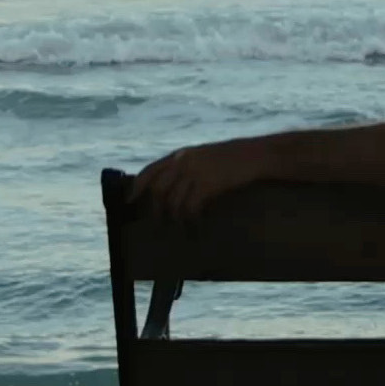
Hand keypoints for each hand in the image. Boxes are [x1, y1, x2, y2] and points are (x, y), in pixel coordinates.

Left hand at [134, 136, 279, 221]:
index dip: (137, 187)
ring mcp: (194, 172)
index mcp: (180, 154)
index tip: (129, 201)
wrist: (255, 155)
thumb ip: (186, 166)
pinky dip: (191, 222)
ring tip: (182, 231)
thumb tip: (170, 187)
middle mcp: (183, 162)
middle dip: (155, 210)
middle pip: (158, 190)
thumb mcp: (204, 156)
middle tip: (157, 224)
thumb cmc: (232, 157)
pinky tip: (196, 228)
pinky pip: (191, 209)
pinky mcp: (207, 184)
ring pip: (173, 202)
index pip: (150, 171)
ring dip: (175, 221)